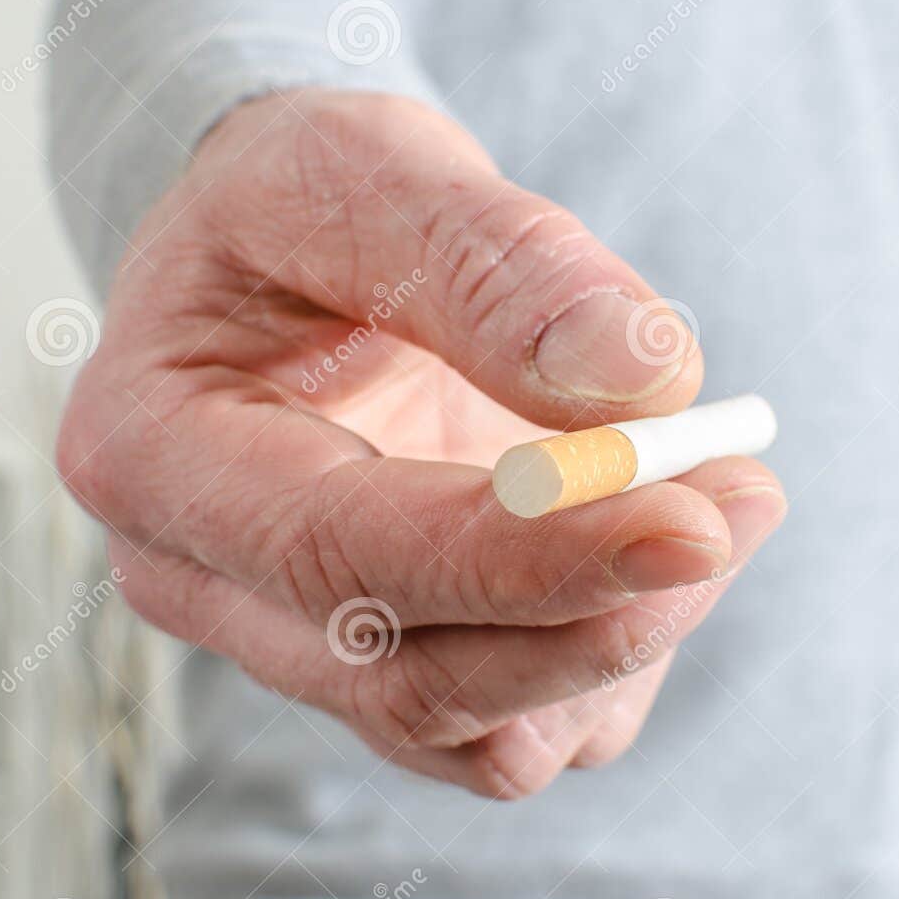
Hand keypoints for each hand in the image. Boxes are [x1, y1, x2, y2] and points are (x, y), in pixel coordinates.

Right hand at [55, 90, 786, 797]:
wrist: (300, 258)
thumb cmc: (304, 199)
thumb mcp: (369, 164)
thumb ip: (494, 259)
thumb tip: (643, 383)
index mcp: (153, 453)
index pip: (337, 552)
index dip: (523, 559)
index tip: (692, 524)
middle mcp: (205, 584)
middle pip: (407, 680)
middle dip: (597, 616)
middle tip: (746, 499)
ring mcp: (297, 646)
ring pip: (474, 734)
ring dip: (622, 645)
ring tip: (718, 493)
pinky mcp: (384, 673)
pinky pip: (516, 733)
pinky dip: (609, 665)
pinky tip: (644, 545)